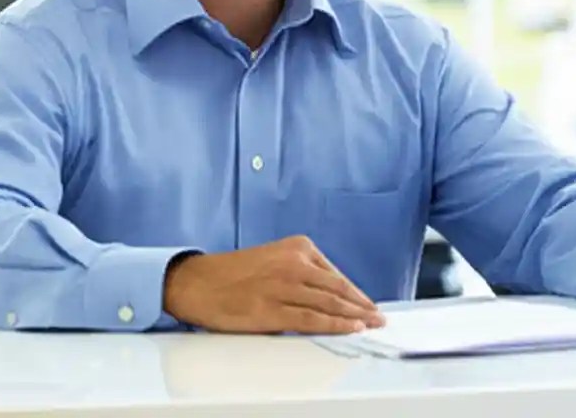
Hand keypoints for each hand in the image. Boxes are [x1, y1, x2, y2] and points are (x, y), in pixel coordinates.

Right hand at [162, 235, 384, 334]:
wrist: (196, 282)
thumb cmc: (233, 274)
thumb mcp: (273, 259)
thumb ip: (301, 273)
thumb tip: (330, 297)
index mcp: (297, 247)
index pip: (335, 274)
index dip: (356, 293)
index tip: (368, 304)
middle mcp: (293, 263)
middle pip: (338, 288)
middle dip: (362, 305)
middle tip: (379, 317)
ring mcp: (283, 286)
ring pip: (329, 303)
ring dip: (355, 316)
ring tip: (371, 325)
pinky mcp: (271, 309)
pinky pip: (312, 318)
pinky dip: (335, 325)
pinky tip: (350, 329)